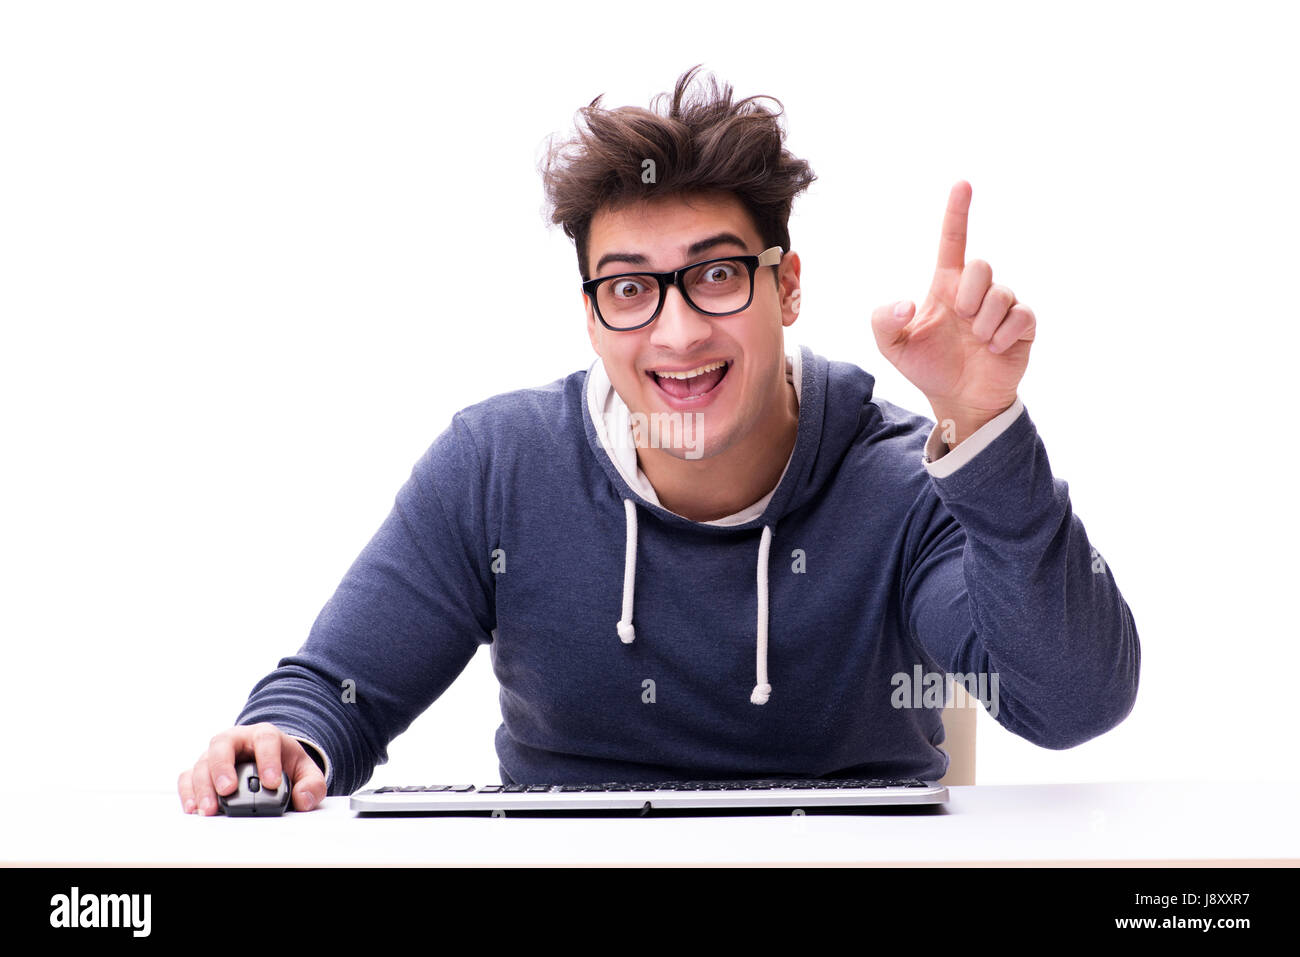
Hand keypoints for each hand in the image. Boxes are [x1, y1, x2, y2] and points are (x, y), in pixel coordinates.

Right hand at [178, 722, 326, 814]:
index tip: (272, 782)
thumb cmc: (285, 764)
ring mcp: (216, 755)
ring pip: (203, 762)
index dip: (268, 759)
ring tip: (210, 809)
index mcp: (264, 735)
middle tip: (228, 790)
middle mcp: (236, 741)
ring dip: (204, 786)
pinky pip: (188, 777)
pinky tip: (194, 808)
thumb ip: (312, 784)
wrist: (270, 764)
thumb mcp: (305, 772)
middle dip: (223, 768)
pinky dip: (188, 792)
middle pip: (223, 744)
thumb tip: (304, 798)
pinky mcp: (202, 771)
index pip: (265, 739)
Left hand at [870, 181, 1034, 443]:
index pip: (953, 241)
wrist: (958, 400)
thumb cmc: (927, 367)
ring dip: (984, 322)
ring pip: (1001, 293)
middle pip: (982, 265)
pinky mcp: (1023, 326)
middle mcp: (976, 291)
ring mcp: (1002, 307)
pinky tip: (994, 349)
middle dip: (970, 293)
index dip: (957, 213)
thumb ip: (884, 320)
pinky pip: (1021, 315)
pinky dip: (1003, 335)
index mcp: (946, 286)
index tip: (962, 184)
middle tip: (961, 319)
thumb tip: (908, 301)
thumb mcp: (891, 347)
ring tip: (977, 342)